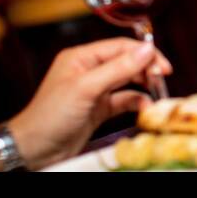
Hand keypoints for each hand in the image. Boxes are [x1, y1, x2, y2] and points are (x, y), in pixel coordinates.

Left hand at [7, 38, 172, 169]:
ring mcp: (94, 90)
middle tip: (162, 77)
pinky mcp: (98, 109)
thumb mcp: (86, 89)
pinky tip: (144, 108)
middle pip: (126, 61)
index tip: (162, 65)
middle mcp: (88, 70)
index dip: (144, 53)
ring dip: (142, 84)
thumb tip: (147, 50)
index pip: (120, 47)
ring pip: (126, 80)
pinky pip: (122, 100)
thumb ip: (118, 69)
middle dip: (145, 68)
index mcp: (81, 57)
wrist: (34, 150)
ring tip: (157, 91)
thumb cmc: (51, 116)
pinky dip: (135, 102)